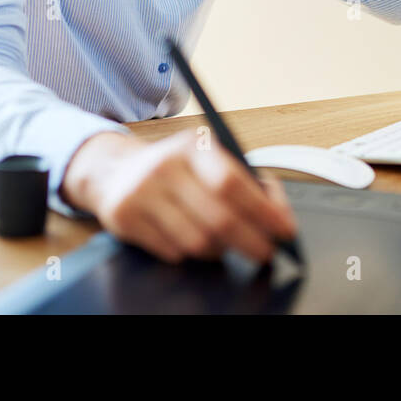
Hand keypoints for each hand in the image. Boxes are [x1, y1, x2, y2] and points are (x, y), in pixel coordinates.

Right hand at [60, 129, 298, 263]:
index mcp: (193, 146)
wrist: (115, 170)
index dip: (263, 211)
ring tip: (224, 244)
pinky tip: (190, 239)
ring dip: (220, 250)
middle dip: (251, 241)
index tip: (285, 230)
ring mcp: (142, 192)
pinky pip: (173, 252)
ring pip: (197, 241)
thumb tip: (279, 213)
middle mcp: (165, 166)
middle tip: (266, 252)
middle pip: (219, 218)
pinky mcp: (125, 218)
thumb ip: (244, 180)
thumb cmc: (174, 168)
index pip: (232, 183)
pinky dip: (190, 254)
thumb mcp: (207, 158)